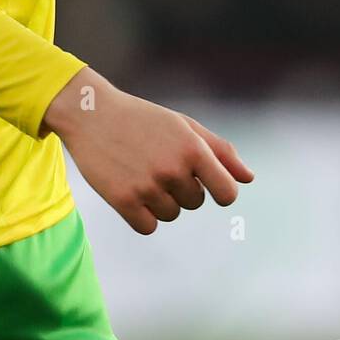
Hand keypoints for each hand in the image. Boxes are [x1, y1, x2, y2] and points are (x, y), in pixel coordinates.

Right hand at [41, 66, 254, 234]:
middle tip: (156, 161)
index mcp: (192, 148)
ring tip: (140, 170)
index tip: (207, 184)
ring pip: (171, 214)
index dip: (220, 192)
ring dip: (159, 199)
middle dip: (181, 187)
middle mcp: (172, 168)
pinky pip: (148, 226)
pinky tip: (129, 188)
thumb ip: (220, 151)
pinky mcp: (123, 200)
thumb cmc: (143, 120)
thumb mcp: (183, 126)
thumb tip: (249, 179)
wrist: (90, 113)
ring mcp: (147, 186)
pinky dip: (141, 215)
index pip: (227, 193)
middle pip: (195, 203)